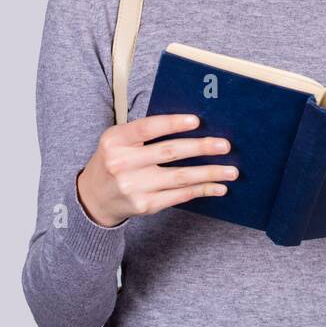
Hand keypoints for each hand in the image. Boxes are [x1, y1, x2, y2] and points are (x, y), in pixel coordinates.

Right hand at [76, 113, 237, 227]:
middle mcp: (122, 164)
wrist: (94, 197)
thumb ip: (145, 133)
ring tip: (231, 170)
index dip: (173, 123)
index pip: (147, 128)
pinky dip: (201, 190)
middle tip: (225, 145)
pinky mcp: (145, 205)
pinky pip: (179, 195)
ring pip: (179, 177)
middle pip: (169, 152)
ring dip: (209, 173)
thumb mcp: (119, 141)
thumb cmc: (115, 160)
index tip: (197, 121)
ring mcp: (134, 187)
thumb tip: (193, 124)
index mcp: (115, 141)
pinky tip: (217, 187)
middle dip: (201, 148)